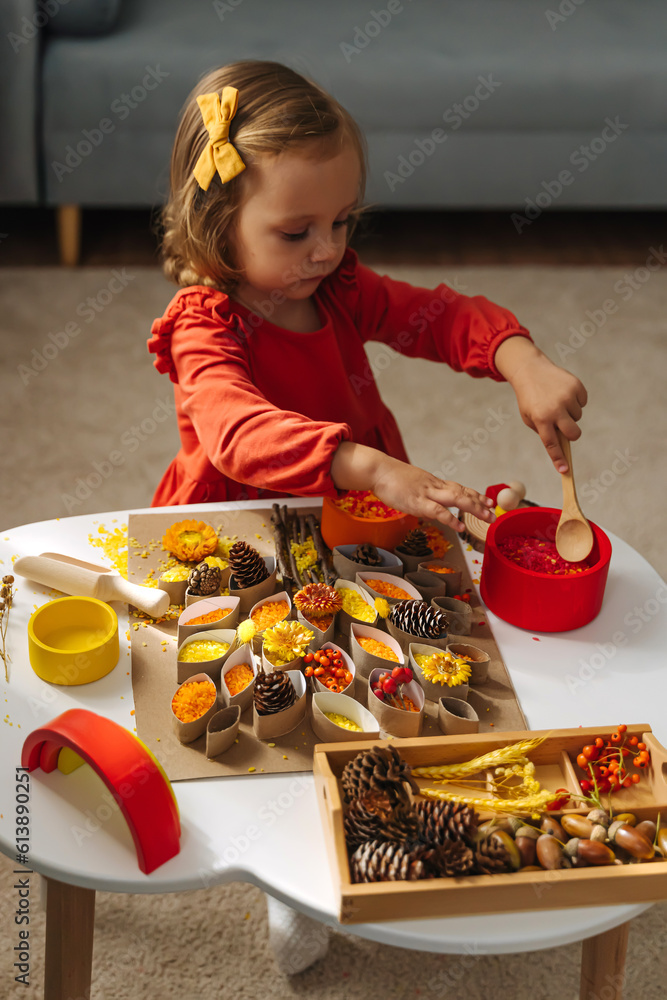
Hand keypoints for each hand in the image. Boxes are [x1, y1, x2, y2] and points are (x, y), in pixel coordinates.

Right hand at [372, 460, 495, 532]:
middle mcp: (435, 486)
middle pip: (463, 493)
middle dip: (480, 504)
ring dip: (474, 508)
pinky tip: (460, 526)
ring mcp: (427, 493)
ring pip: (456, 499)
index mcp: (434, 483)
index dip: (475, 495)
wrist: (378, 470)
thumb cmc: (392, 479)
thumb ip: (425, 498)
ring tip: (487, 517)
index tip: (489, 501)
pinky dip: (451, 519)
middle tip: (494, 514)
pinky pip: (437, 511)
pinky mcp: (417, 502)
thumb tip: (434, 513)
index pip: (460, 488)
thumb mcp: (413, 487)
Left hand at [495, 338, 587, 471]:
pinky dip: (576, 401)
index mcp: (540, 419)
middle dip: (572, 435)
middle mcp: (555, 409)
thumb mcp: (529, 417)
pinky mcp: (576, 386)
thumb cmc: (529, 398)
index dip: (558, 458)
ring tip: (556, 402)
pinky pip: (582, 402)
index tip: (564, 470)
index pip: (551, 444)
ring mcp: (567, 397)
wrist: (530, 370)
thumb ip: (545, 431)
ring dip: (570, 414)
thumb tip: (562, 445)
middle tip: (565, 428)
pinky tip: (563, 393)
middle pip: (573, 434)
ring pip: (578, 417)